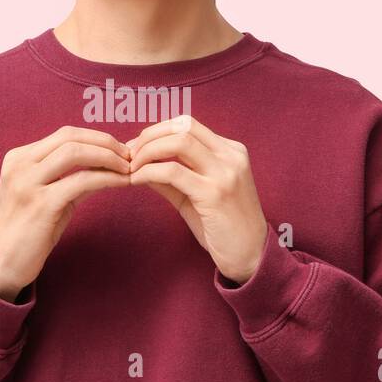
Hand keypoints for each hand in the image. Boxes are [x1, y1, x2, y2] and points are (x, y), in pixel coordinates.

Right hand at [0, 126, 131, 299]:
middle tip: (130, 156)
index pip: (64, 135)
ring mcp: (28, 183)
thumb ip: (69, 178)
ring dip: (108, 157)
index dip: (96, 138)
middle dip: (106, 143)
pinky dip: (107, 178)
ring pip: (75, 153)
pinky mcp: (41, 204)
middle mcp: (19, 165)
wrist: (3, 265)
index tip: (120, 150)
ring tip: (129, 168)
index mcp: (18, 158)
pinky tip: (122, 183)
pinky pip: (81, 181)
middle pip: (70, 138)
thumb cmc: (28, 231)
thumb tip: (106, 165)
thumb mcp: (45, 196)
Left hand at [125, 114, 269, 283]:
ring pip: (178, 143)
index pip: (188, 125)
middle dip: (149, 136)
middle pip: (182, 127)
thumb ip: (172, 177)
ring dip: (147, 151)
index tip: (138, 146)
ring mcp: (225, 173)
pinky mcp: (214, 194)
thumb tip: (140, 163)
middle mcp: (231, 156)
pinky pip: (173, 172)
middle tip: (129, 155)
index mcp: (230, 151)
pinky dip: (149, 172)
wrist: (252, 256)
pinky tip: (137, 181)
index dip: (158, 131)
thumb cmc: (224, 228)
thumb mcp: (197, 195)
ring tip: (132, 167)